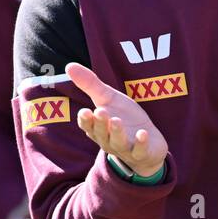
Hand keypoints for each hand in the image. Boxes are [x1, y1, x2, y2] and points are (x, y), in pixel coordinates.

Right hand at [66, 62, 168, 178]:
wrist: (149, 142)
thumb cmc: (125, 118)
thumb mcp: (108, 99)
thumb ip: (90, 84)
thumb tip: (69, 65)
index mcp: (98, 128)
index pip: (88, 126)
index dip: (86, 120)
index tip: (85, 111)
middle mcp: (108, 140)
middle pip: (102, 134)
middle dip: (101, 123)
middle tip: (101, 111)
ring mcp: (125, 148)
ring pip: (118, 143)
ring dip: (117, 132)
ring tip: (117, 121)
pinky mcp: (142, 153)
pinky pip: (140, 150)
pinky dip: (141, 143)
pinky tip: (143, 133)